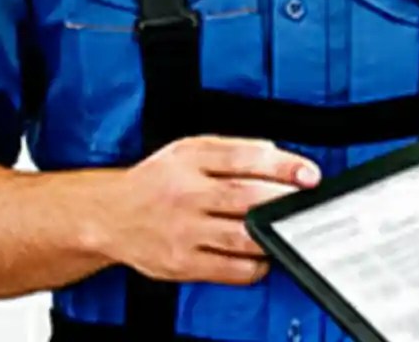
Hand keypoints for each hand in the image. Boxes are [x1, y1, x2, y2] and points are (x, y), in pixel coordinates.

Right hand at [95, 136, 320, 286]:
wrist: (109, 216)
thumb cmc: (155, 182)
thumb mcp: (187, 150)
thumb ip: (232, 150)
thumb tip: (276, 155)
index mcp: (189, 159)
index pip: (245, 158)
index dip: (284, 165)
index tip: (309, 174)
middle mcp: (186, 194)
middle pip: (248, 198)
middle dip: (284, 201)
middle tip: (306, 203)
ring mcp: (184, 231)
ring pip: (244, 236)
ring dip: (273, 234)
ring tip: (285, 228)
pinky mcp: (183, 264)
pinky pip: (233, 269)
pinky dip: (256, 264)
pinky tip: (261, 254)